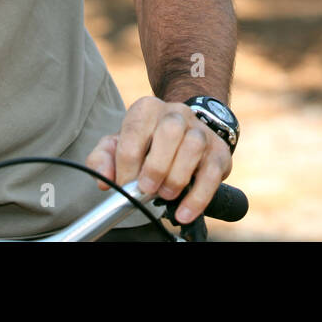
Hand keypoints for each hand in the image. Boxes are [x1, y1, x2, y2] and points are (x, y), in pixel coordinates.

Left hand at [86, 96, 232, 224]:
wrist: (182, 133)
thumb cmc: (146, 142)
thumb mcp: (118, 144)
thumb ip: (103, 159)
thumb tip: (104, 179)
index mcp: (147, 109)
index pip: (135, 131)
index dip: (126, 164)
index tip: (124, 185)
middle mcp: (176, 113)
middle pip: (170, 130)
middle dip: (156, 165)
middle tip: (146, 189)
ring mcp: (201, 130)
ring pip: (194, 146)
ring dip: (177, 177)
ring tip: (166, 194)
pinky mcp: (219, 151)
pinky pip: (212, 172)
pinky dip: (198, 197)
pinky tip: (184, 212)